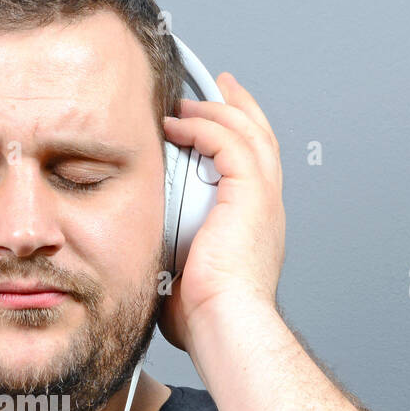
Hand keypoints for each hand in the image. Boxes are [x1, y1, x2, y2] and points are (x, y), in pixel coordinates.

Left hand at [158, 72, 284, 354]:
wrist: (225, 324)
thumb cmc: (204, 319)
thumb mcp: (182, 276)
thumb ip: (170, 255)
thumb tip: (142, 256)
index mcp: (255, 227)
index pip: (252, 169)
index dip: (237, 139)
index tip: (216, 120)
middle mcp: (267, 209)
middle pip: (261, 139)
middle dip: (240, 108)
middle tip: (221, 85)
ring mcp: (263, 200)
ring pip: (247, 132)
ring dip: (216, 110)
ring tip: (186, 100)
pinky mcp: (251, 195)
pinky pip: (229, 142)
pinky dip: (203, 126)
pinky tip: (177, 123)